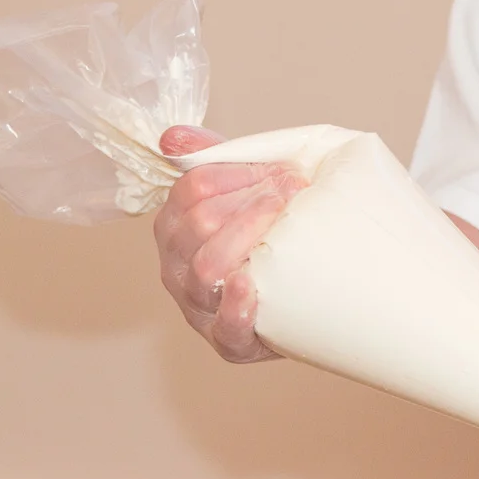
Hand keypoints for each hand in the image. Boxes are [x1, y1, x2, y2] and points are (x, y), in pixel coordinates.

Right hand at [151, 125, 306, 363]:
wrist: (306, 290)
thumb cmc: (268, 232)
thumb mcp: (246, 188)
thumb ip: (215, 157)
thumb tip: (172, 137)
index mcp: (175, 224)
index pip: (192, 189)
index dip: (238, 174)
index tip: (281, 171)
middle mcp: (177, 265)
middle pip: (198, 224)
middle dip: (250, 202)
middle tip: (294, 191)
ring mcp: (198, 305)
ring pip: (206, 269)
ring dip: (246, 238)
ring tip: (281, 221)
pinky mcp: (228, 341)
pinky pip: (225, 327)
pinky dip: (238, 306)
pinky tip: (253, 285)